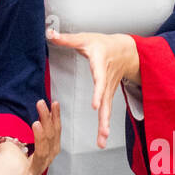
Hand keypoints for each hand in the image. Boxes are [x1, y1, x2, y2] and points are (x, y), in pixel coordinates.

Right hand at [28, 98, 61, 174]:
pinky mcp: (54, 143)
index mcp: (39, 165)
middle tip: (40, 105)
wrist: (25, 174)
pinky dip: (56, 116)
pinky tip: (55, 105)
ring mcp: (53, 149)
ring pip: (55, 131)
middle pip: (50, 137)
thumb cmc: (16, 173)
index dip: (40, 137)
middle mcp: (49, 157)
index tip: (36, 123)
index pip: (42, 150)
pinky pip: (56, 128)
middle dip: (46, 119)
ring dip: (52, 115)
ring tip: (50, 102)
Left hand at [45, 29, 138, 148]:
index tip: (95, 105)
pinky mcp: (108, 95)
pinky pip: (107, 112)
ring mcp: (108, 90)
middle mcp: (106, 81)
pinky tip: (102, 137)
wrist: (125, 50)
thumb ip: (66, 39)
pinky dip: (105, 125)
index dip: (98, 92)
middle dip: (104, 119)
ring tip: (101, 141)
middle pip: (106, 102)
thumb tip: (49, 33)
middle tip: (103, 133)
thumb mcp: (85, 38)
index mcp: (100, 66)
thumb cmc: (103, 44)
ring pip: (107, 110)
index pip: (100, 80)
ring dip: (105, 126)